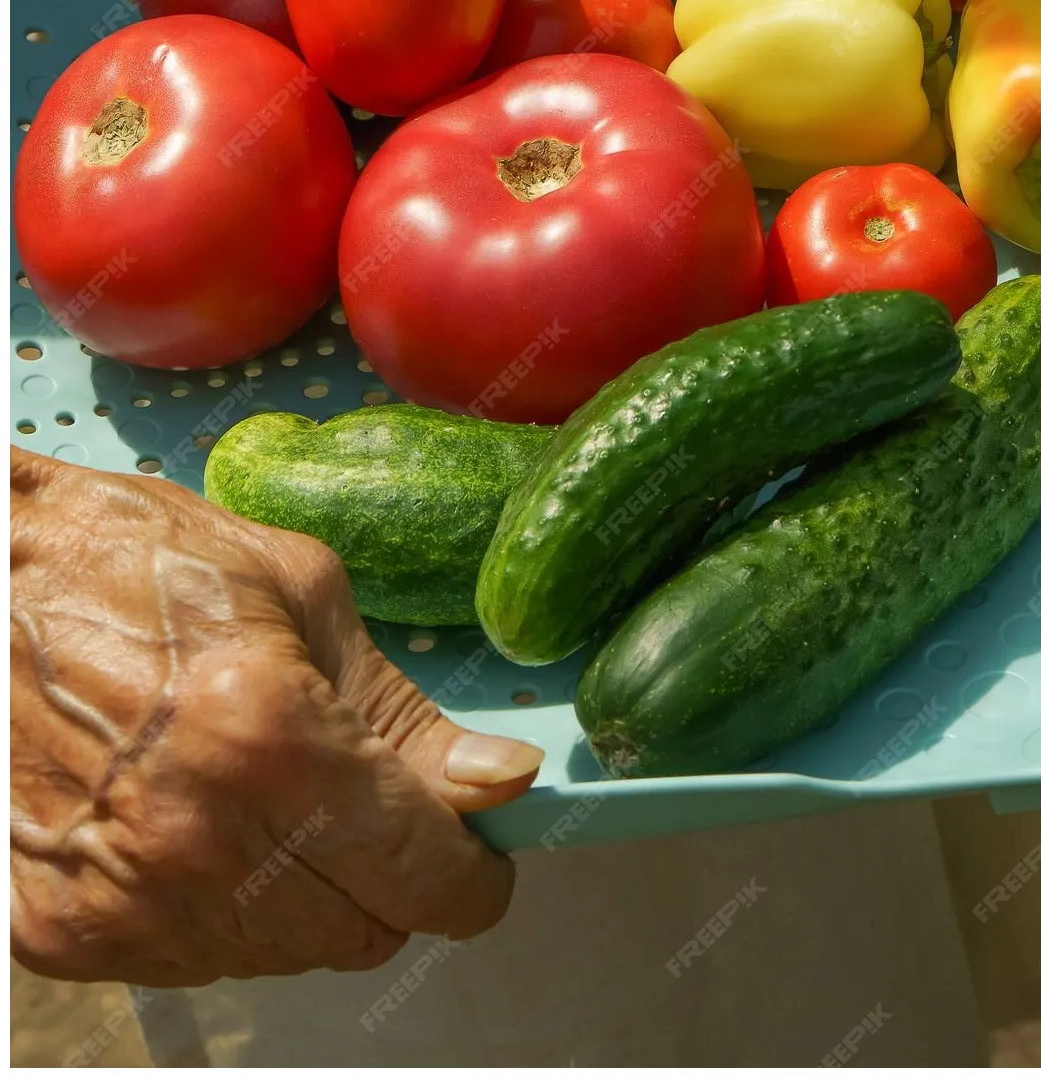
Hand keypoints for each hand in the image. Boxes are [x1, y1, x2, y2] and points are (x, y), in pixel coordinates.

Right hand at [11, 451, 542, 985]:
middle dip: (385, 875)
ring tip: (249, 787)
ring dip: (298, 893)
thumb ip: (402, 711)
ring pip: (283, 956)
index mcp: (271, 737)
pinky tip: (184, 816)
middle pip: (364, 934)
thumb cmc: (139, 559)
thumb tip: (500, 784)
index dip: (470, 874)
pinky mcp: (61, 933)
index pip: (426, 879)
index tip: (476, 850)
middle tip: (354, 794)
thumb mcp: (300, 594)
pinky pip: (192, 961)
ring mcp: (121, 902)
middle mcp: (198, 841)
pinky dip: (213, 906)